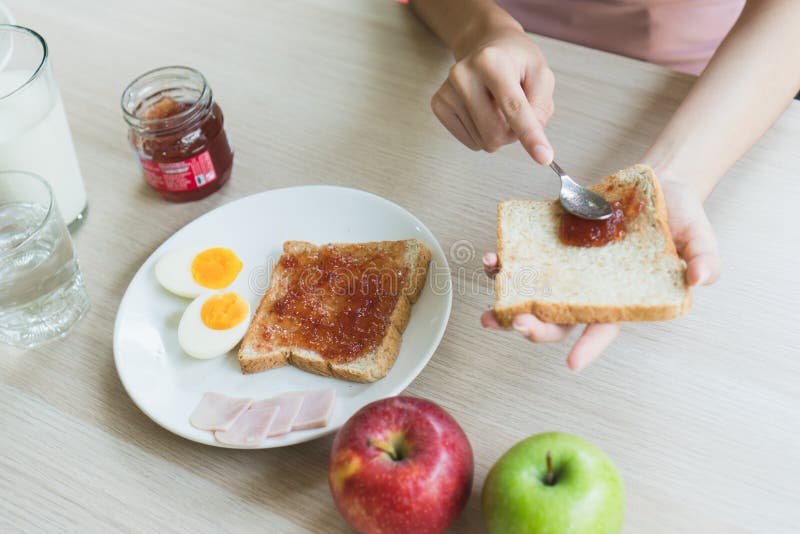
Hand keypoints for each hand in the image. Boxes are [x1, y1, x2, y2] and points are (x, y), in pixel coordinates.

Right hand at [431, 27, 555, 163]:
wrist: (485, 46)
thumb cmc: (515, 62)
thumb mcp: (541, 75)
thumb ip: (540, 107)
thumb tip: (528, 138)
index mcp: (491, 62)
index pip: (514, 108)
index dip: (530, 135)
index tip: (544, 159)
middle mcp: (463, 74)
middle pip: (496, 134)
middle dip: (512, 133)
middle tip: (515, 110)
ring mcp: (447, 91)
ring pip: (483, 142)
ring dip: (498, 131)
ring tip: (496, 105)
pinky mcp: (439, 105)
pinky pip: (470, 142)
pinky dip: (482, 133)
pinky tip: (481, 110)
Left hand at [480, 178, 719, 370]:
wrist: (659, 184)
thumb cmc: (680, 218)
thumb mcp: (699, 236)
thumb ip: (702, 257)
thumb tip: (701, 278)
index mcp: (621, 298)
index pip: (604, 329)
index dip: (589, 348)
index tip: (572, 364)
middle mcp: (590, 290)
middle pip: (558, 321)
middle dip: (535, 327)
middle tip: (516, 322)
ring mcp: (568, 269)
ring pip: (533, 295)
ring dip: (508, 301)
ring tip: (490, 305)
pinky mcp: (554, 245)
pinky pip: (525, 260)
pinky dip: (506, 264)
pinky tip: (492, 261)